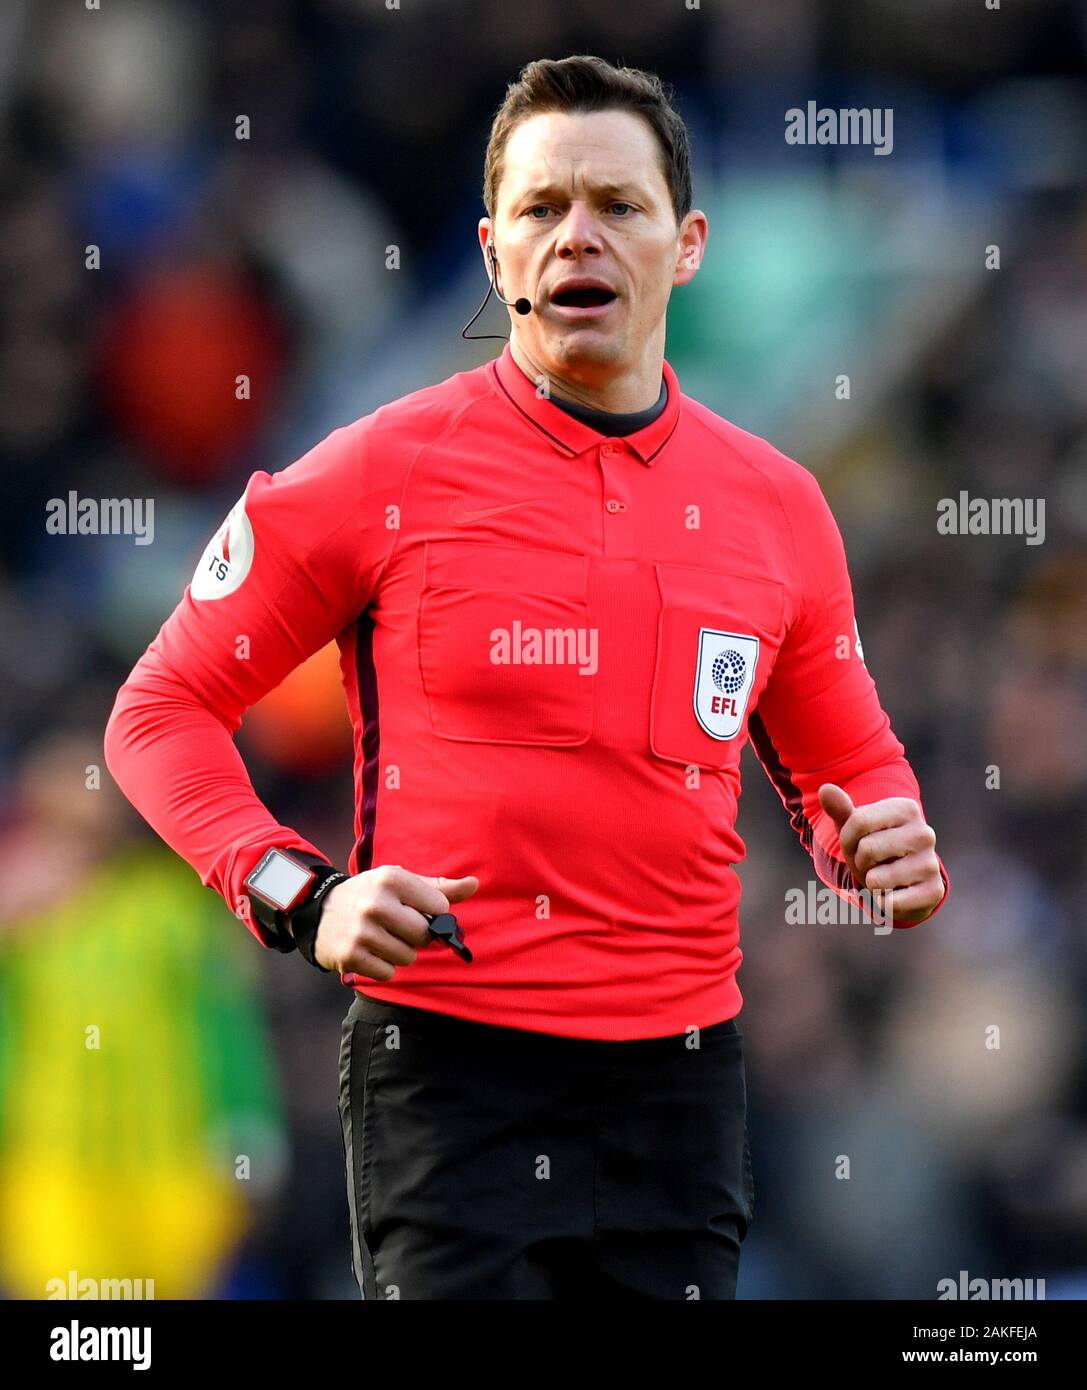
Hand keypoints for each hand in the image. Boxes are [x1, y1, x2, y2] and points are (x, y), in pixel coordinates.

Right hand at [314, 865, 479, 976]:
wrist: (319, 912)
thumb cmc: (371, 895)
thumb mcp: (400, 882)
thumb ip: (440, 887)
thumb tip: (475, 884)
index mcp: (391, 879)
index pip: (439, 907)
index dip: (433, 913)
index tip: (417, 910)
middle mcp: (375, 904)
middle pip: (424, 935)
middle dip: (417, 936)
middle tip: (399, 927)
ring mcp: (361, 931)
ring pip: (408, 957)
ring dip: (400, 952)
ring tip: (383, 938)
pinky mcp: (350, 956)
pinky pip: (388, 973)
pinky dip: (384, 967)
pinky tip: (371, 951)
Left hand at [817, 784, 944, 924]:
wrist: (904, 881)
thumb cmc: (874, 849)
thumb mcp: (855, 829)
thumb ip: (840, 810)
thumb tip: (825, 789)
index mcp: (907, 809)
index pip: (859, 821)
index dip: (848, 838)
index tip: (857, 842)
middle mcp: (925, 833)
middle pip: (867, 849)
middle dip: (860, 861)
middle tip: (872, 863)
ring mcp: (931, 863)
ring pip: (876, 878)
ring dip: (871, 883)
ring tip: (883, 877)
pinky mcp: (934, 892)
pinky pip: (889, 902)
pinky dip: (883, 902)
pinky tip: (895, 894)